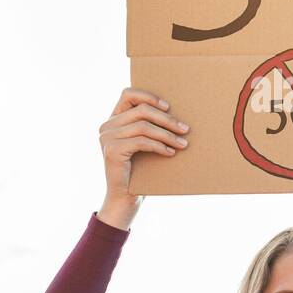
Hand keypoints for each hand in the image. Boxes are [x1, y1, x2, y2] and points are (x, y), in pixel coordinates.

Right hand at [97, 87, 188, 228]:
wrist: (125, 198)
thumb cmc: (140, 170)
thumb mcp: (144, 143)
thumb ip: (149, 127)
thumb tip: (176, 114)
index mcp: (114, 119)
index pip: (128, 94)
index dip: (149, 96)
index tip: (169, 107)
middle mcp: (107, 125)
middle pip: (141, 110)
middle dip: (167, 119)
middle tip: (185, 128)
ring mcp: (107, 137)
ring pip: (144, 126)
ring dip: (167, 135)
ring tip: (183, 143)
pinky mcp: (111, 150)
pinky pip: (142, 142)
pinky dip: (160, 146)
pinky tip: (171, 152)